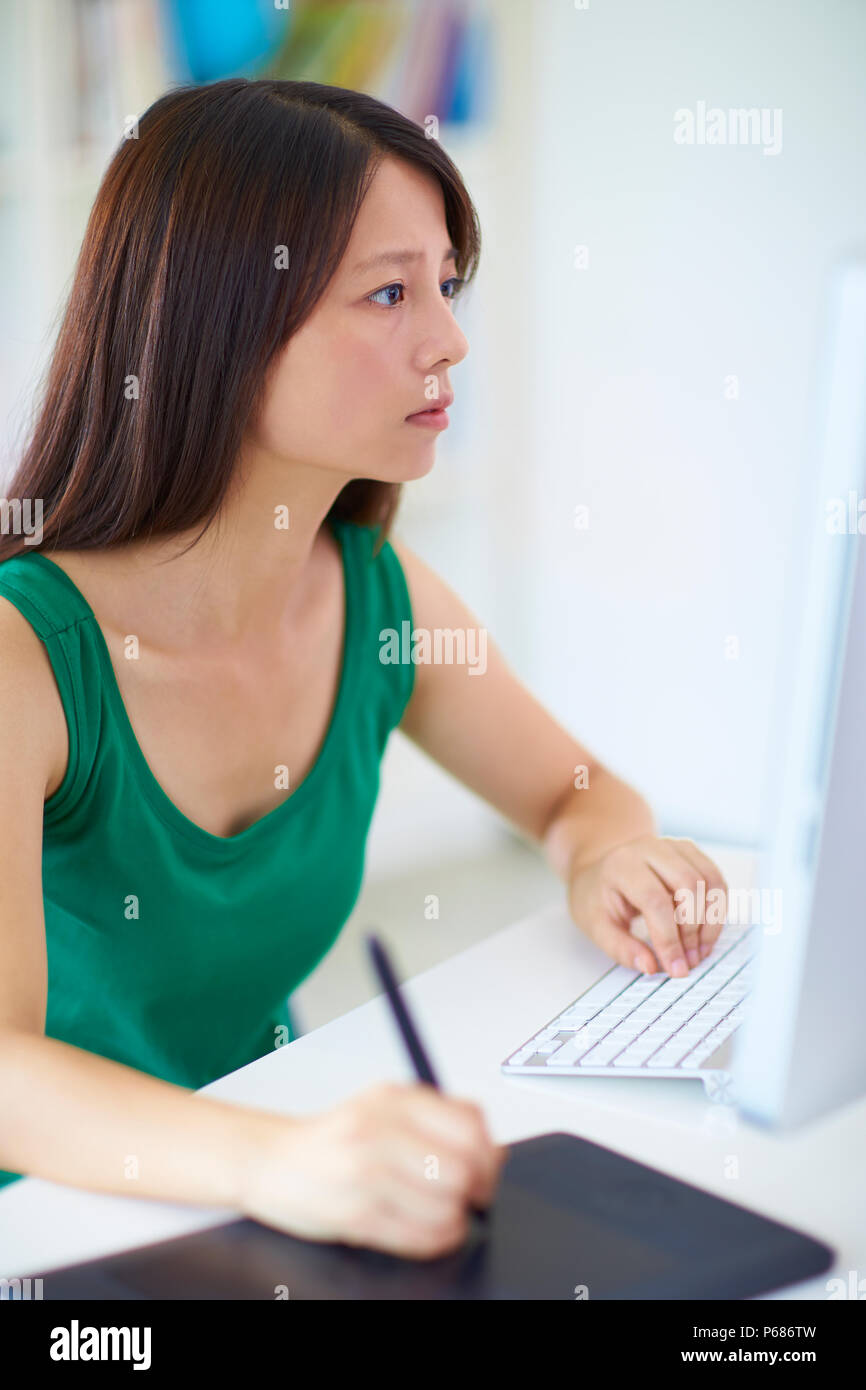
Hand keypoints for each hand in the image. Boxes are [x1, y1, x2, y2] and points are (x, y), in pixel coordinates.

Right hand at [239, 1081, 507, 1259]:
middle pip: (461, 1170)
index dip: (489, 1157)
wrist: (270, 1159)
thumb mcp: (386, 1108)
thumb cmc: (336, 1138)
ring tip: (445, 1216)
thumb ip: (439, 1120)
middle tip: (469, 1199)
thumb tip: (495, 1153)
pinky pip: (417, 1237)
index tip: (486, 1173)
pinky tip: (428, 1232)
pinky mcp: (353, 1214)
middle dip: (475, 1192)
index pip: (470, 1126)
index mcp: (395, 1098)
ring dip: (454, 1220)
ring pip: (444, 1207)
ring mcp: (364, 1173)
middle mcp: (379, 1129)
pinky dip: (434, 1240)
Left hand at [566, 835, 728, 976]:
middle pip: (688, 886)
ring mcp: (673, 846)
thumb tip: (650, 966)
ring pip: (708, 881)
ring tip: (698, 951)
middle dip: (693, 931)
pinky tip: (705, 932)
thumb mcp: (596, 926)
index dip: (669, 938)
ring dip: (710, 923)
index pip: (654, 900)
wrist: (601, 868)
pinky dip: (717, 909)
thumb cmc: (597, 896)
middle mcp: (650, 848)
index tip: (676, 969)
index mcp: (622, 865)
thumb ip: (621, 949)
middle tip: (689, 962)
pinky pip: (716, 879)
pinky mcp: (690, 852)